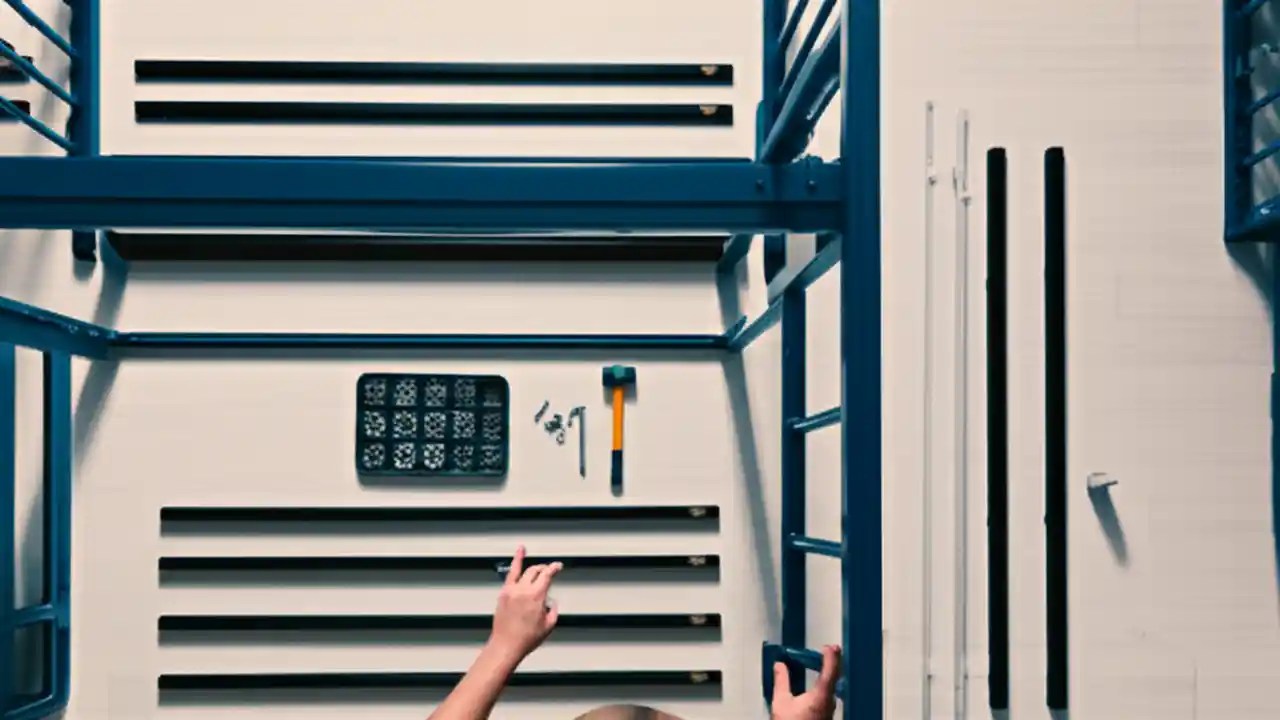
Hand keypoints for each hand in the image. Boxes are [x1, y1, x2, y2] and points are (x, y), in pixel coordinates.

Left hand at [489, 545, 561, 661]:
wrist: (506, 645)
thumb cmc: (526, 639)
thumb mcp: (548, 626)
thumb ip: (553, 611)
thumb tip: (552, 603)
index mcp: (537, 596)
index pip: (547, 575)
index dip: (554, 568)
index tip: (558, 566)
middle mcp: (523, 590)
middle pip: (535, 571)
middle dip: (543, 568)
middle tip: (548, 570)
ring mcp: (511, 590)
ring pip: (522, 570)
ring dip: (530, 565)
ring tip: (526, 552)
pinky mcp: (503, 594)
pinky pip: (510, 574)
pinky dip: (514, 563)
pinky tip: (516, 557)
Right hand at [770, 644, 840, 719]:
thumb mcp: (781, 702)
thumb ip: (781, 681)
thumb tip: (779, 666)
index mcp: (821, 696)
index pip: (831, 671)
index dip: (831, 657)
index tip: (831, 647)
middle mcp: (829, 703)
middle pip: (835, 678)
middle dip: (832, 662)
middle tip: (830, 650)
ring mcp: (830, 710)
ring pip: (833, 687)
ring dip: (830, 673)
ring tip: (826, 663)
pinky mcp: (827, 715)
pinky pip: (829, 695)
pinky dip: (826, 684)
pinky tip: (821, 682)